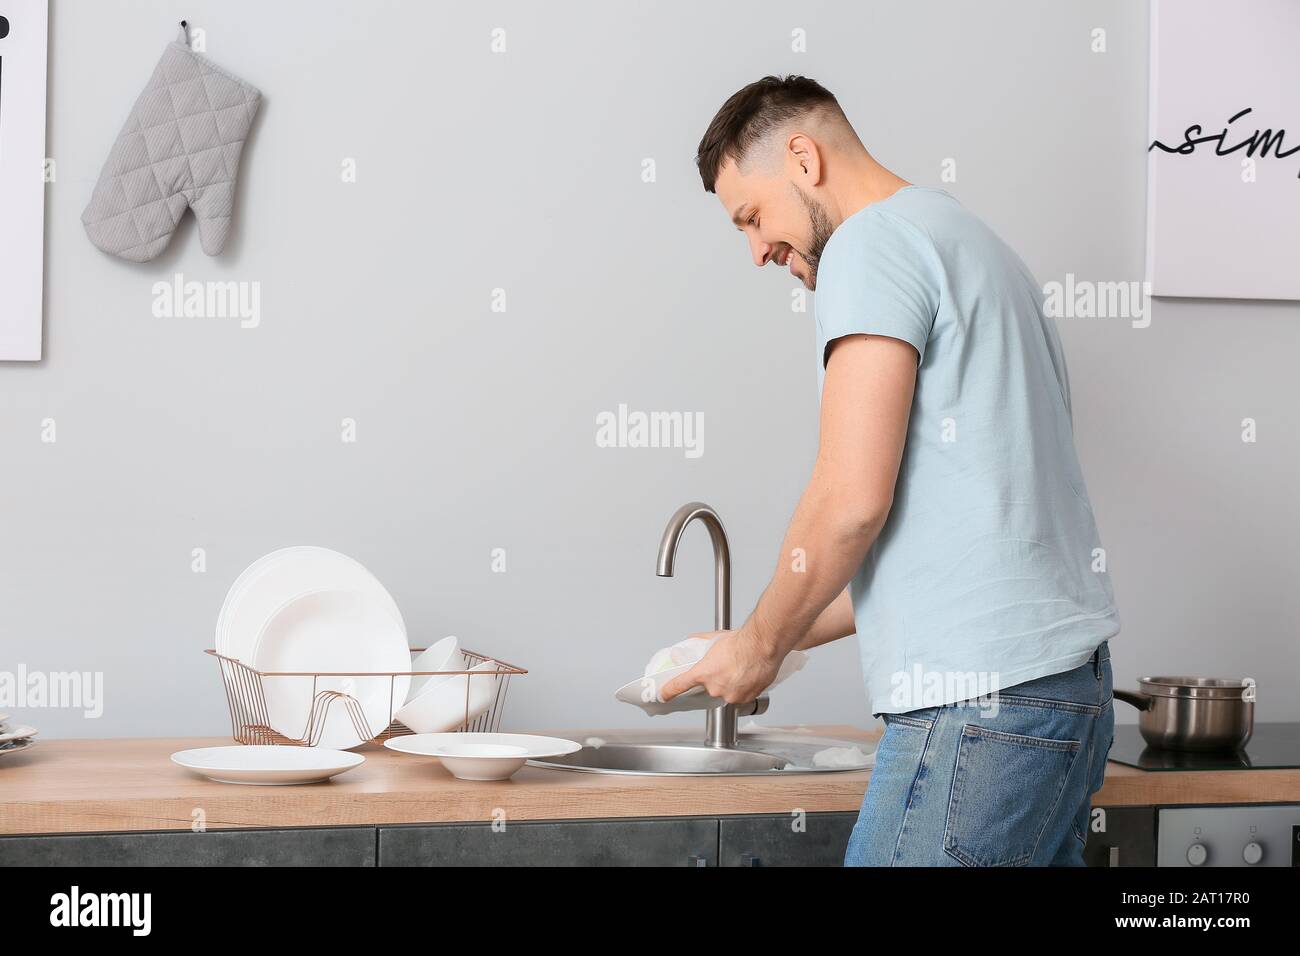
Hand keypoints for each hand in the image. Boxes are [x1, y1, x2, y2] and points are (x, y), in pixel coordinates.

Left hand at [659, 627, 782, 704]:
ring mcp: (730, 695)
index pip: (680, 685)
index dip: (669, 691)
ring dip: (730, 684)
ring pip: (726, 693)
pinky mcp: (745, 698)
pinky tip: (747, 676)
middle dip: (716, 679)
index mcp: (704, 673)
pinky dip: (743, 689)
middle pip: (709, 688)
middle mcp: (715, 687)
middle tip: (726, 667)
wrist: (762, 645)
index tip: (663, 695)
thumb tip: (691, 641)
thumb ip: (700, 642)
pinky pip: (740, 696)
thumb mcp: (714, 638)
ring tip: (739, 670)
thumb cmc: (742, 642)